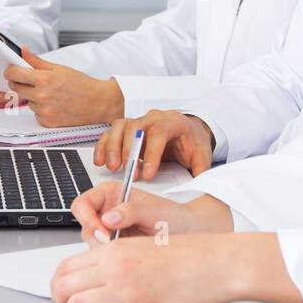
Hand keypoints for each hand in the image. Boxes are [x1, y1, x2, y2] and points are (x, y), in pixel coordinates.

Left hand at [3, 49, 124, 126]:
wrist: (98, 102)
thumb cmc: (82, 84)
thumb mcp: (60, 68)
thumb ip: (37, 61)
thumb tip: (23, 51)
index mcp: (44, 79)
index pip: (13, 74)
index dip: (11, 71)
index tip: (13, 70)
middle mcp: (42, 96)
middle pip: (16, 88)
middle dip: (20, 83)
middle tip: (33, 81)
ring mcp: (44, 111)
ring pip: (26, 101)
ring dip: (32, 97)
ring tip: (50, 94)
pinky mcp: (47, 122)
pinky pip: (35, 114)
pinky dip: (41, 109)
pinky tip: (53, 104)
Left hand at [51, 233, 290, 302]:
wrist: (213, 264)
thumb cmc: (184, 254)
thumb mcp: (139, 245)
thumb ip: (111, 257)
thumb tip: (86, 273)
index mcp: (114, 249)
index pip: (65, 266)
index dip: (59, 281)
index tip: (63, 287)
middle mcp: (114, 268)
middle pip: (64, 287)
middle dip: (60, 298)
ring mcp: (125, 291)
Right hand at [68, 180, 231, 244]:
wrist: (188, 233)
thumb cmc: (174, 217)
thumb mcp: (153, 211)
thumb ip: (131, 211)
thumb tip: (109, 218)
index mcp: (111, 194)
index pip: (83, 203)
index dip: (87, 217)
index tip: (102, 231)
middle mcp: (106, 211)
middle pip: (83, 224)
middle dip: (94, 236)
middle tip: (112, 243)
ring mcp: (108, 230)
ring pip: (90, 242)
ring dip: (102, 249)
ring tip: (125, 248)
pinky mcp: (114, 248)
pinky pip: (101, 255)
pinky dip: (109, 259)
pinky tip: (125, 257)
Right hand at [93, 109, 213, 178]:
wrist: (188, 131)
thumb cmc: (193, 142)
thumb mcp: (202, 155)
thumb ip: (201, 169)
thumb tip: (200, 184)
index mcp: (173, 121)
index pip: (158, 133)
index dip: (151, 153)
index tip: (147, 175)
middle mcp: (154, 117)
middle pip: (135, 127)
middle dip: (129, 151)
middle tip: (129, 174)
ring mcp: (139, 121)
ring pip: (120, 126)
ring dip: (112, 147)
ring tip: (112, 167)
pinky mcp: (127, 128)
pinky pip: (111, 132)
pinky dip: (103, 145)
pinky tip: (100, 161)